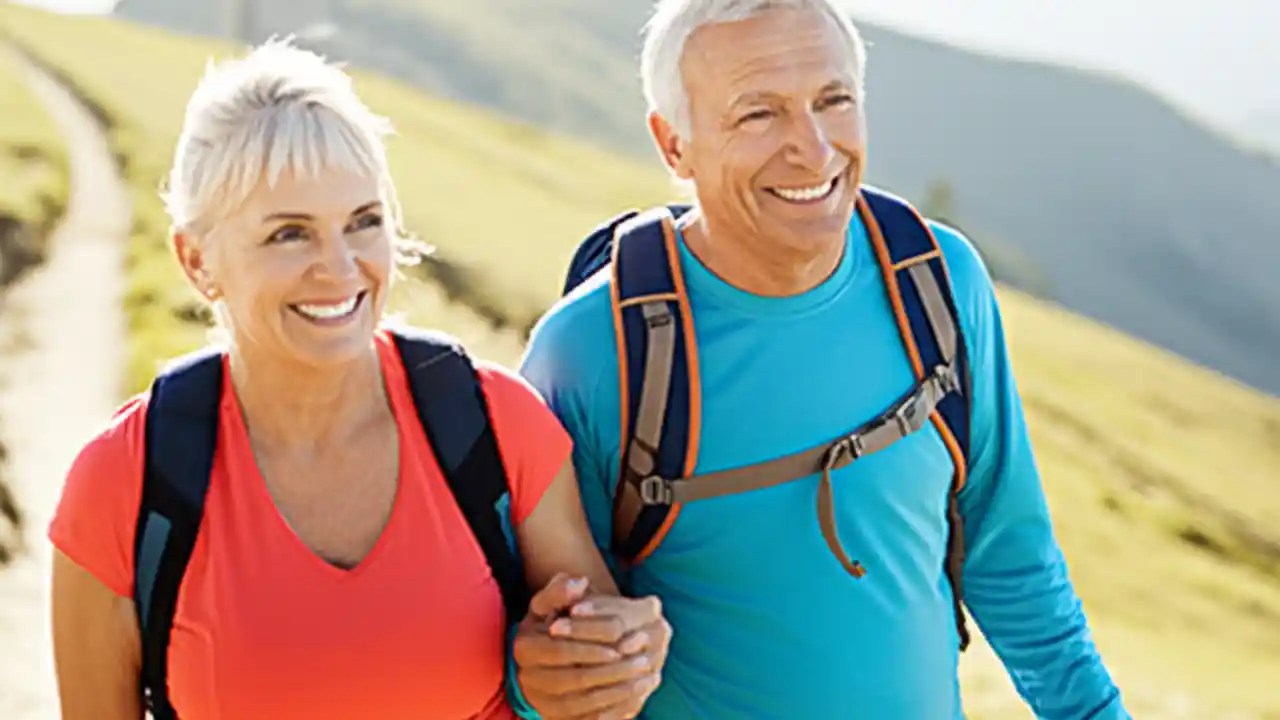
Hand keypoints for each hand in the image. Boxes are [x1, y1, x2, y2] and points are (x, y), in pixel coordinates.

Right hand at [513, 574, 671, 718]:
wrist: (543, 656)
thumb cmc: (552, 621)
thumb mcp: (551, 602)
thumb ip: (562, 589)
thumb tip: (580, 582)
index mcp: (525, 646)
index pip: (561, 650)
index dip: (592, 647)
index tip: (623, 642)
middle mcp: (527, 678)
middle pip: (573, 679)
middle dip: (611, 671)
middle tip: (644, 661)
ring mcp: (541, 702)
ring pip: (581, 703)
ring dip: (616, 692)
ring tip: (646, 678)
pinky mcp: (555, 718)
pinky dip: (611, 711)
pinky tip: (635, 697)